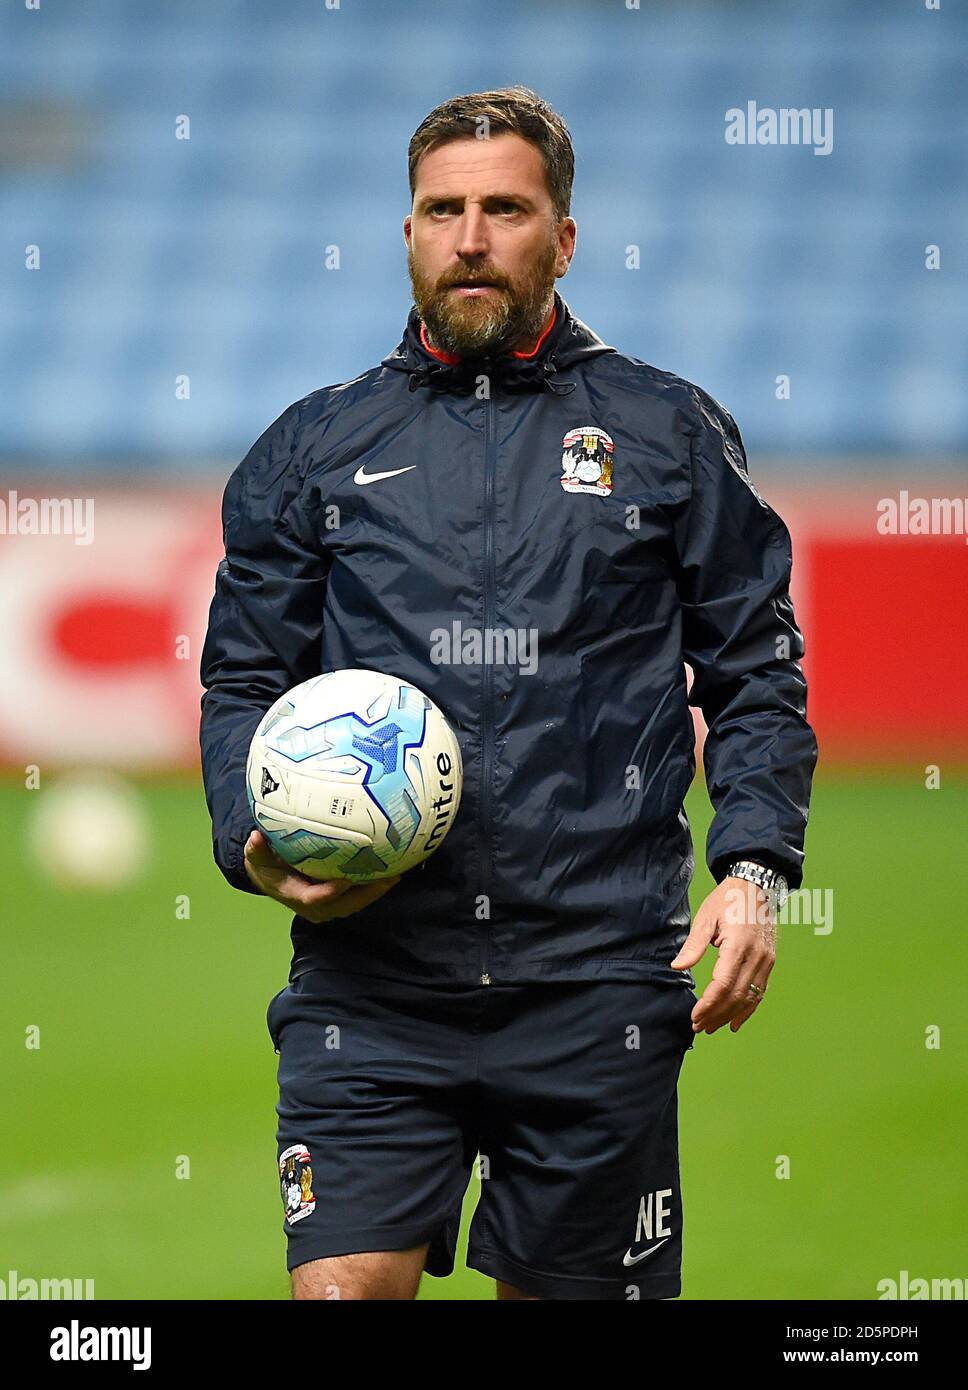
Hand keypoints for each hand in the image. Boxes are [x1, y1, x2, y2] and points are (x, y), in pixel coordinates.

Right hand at [243, 829, 401, 922]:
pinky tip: (392, 867)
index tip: (345, 879)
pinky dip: (374, 884)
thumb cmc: (267, 866)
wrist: (271, 878)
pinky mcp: (340, 898)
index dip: (331, 892)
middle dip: (368, 893)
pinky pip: (359, 894)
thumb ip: (257, 850)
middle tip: (388, 877)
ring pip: (357, 902)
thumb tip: (255, 837)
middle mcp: (317, 906)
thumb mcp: (258, 858)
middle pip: (346, 904)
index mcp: (297, 897)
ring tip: (397, 873)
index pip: (316, 899)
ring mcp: (330, 904)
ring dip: (377, 890)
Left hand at [670, 876, 775, 1033]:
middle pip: (737, 995)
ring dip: (731, 1015)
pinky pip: (760, 991)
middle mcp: (756, 956)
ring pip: (750, 997)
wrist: (756, 886)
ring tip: (712, 1027)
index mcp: (738, 945)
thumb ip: (693, 945)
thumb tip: (677, 967)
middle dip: (717, 1014)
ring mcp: (766, 960)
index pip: (724, 984)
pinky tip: (735, 1022)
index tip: (694, 1016)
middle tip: (698, 1026)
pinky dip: (748, 1009)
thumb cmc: (727, 900)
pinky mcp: (769, 962)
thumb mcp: (705, 918)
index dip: (709, 1004)